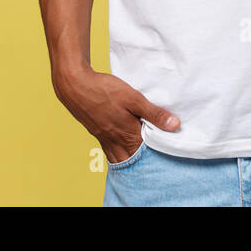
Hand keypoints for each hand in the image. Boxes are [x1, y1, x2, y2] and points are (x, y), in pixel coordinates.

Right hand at [52, 66, 180, 163]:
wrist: (74, 85)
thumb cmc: (104, 90)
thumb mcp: (134, 98)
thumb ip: (154, 113)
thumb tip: (175, 126)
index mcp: (127, 135)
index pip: (145, 156)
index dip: (155, 159)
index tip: (165, 158)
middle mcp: (114, 140)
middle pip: (130, 161)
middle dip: (141, 165)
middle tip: (153, 164)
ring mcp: (103, 137)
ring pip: (118, 156)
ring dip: (128, 160)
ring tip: (139, 159)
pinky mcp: (95, 131)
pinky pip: (109, 149)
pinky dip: (117, 153)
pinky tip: (120, 147)